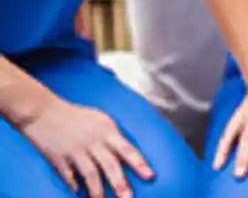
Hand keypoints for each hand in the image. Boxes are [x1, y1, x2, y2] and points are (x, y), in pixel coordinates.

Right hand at [19, 95, 152, 197]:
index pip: (127, 149)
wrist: (43, 112)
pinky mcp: (58, 158)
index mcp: (106, 130)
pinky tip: (77, 192)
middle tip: (127, 197)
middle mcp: (93, 141)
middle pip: (109, 165)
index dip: (139, 163)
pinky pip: (68, 175)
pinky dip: (73, 184)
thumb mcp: (100, 119)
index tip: (149, 175)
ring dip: (97, 190)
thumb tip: (125, 154)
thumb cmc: (75, 115)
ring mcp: (75, 150)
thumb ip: (112, 136)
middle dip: (120, 183)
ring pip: (90, 174)